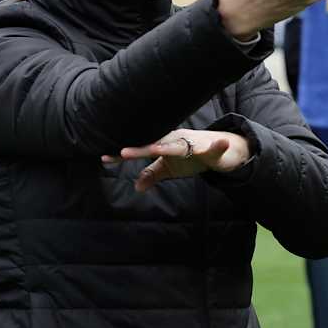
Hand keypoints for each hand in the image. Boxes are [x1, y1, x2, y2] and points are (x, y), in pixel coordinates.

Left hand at [103, 129, 252, 191]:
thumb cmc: (193, 156)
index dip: (123, 154)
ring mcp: (193, 144)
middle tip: (122, 153)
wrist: (222, 149)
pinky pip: (214, 148)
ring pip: (180, 147)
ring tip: (156, 150)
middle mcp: (176, 141)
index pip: (141, 150)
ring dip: (168, 147)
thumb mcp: (170, 168)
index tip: (104, 158)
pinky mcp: (211, 150)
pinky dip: (217, 146)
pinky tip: (220, 143)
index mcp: (164, 145)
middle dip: (140, 149)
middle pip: (156, 146)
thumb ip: (153, 174)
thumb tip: (136, 186)